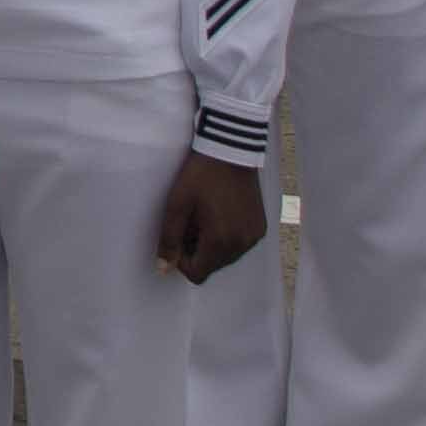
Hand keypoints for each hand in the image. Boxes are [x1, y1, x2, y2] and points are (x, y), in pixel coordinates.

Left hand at [159, 151, 271, 282]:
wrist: (230, 152)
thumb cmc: (199, 176)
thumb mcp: (177, 205)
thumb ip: (170, 240)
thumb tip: (164, 268)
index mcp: (221, 242)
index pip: (198, 274)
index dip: (182, 260)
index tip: (177, 235)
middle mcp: (243, 244)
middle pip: (212, 266)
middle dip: (197, 250)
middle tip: (190, 222)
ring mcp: (255, 236)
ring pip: (226, 257)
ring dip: (212, 244)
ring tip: (204, 216)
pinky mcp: (261, 227)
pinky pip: (239, 245)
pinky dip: (227, 237)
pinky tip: (220, 214)